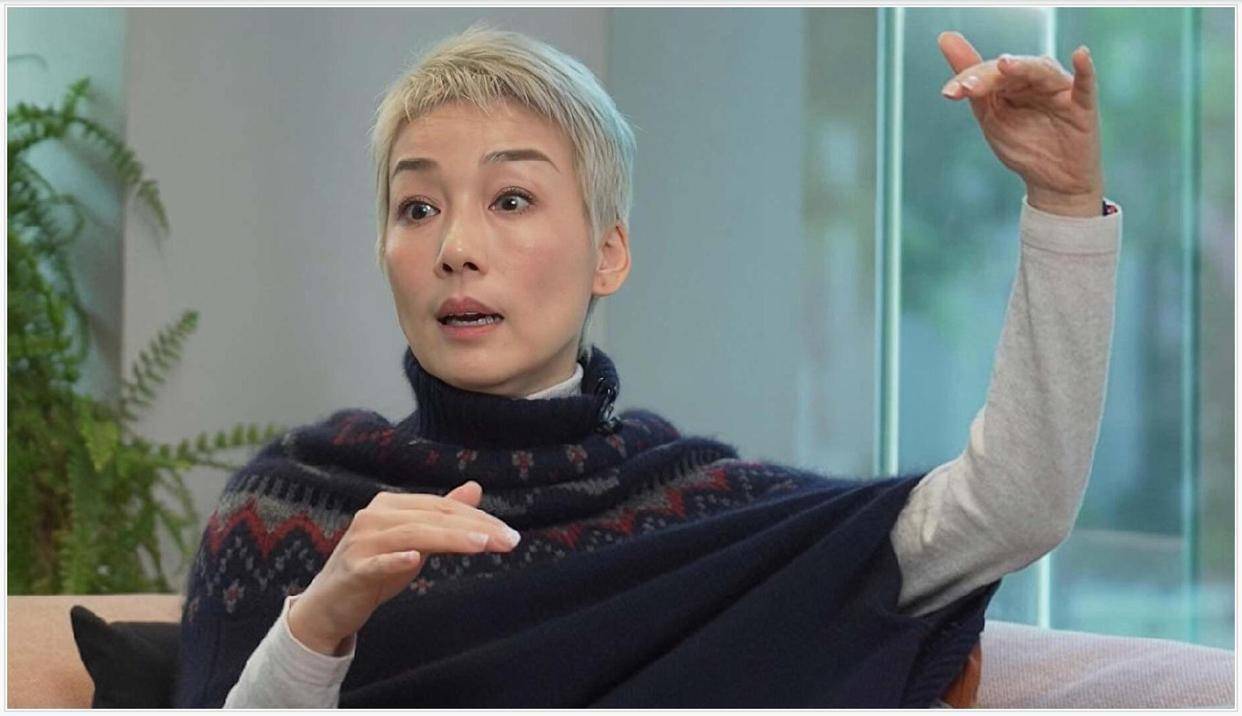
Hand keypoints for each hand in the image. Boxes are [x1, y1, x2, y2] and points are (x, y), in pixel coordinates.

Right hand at [288, 481, 520, 654]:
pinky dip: (395, 560)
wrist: (330, 604)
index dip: (478, 517)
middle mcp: (375, 516)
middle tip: (509, 540)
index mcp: (391, 505)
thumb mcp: (414, 540)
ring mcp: (361, 542)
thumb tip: (474, 488)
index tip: (508, 533)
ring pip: (413, 535)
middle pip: (432, 517)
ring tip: (482, 545)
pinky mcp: (353, 570)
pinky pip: (377, 562)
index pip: (442, 506)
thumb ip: (442, 516)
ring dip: (449, 539)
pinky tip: (414, 560)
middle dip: (475, 527)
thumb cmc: (375, 568)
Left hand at [937, 31, 1103, 216]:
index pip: (989, 72)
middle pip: (1012, 70)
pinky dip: (1084, 69)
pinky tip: (1080, 55)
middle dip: (988, 78)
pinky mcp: (1082, 106)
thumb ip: (971, 84)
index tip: (949, 92)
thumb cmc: (1025, 145)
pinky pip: (1085, 84)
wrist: (1053, 181)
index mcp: (1014, 80)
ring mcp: (1060, 90)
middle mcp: (1037, 79)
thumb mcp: (991, 116)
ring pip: (1041, 72)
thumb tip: (946, 37)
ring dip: (1023, 67)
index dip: (969, 79)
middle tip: (967, 87)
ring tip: (1006, 64)